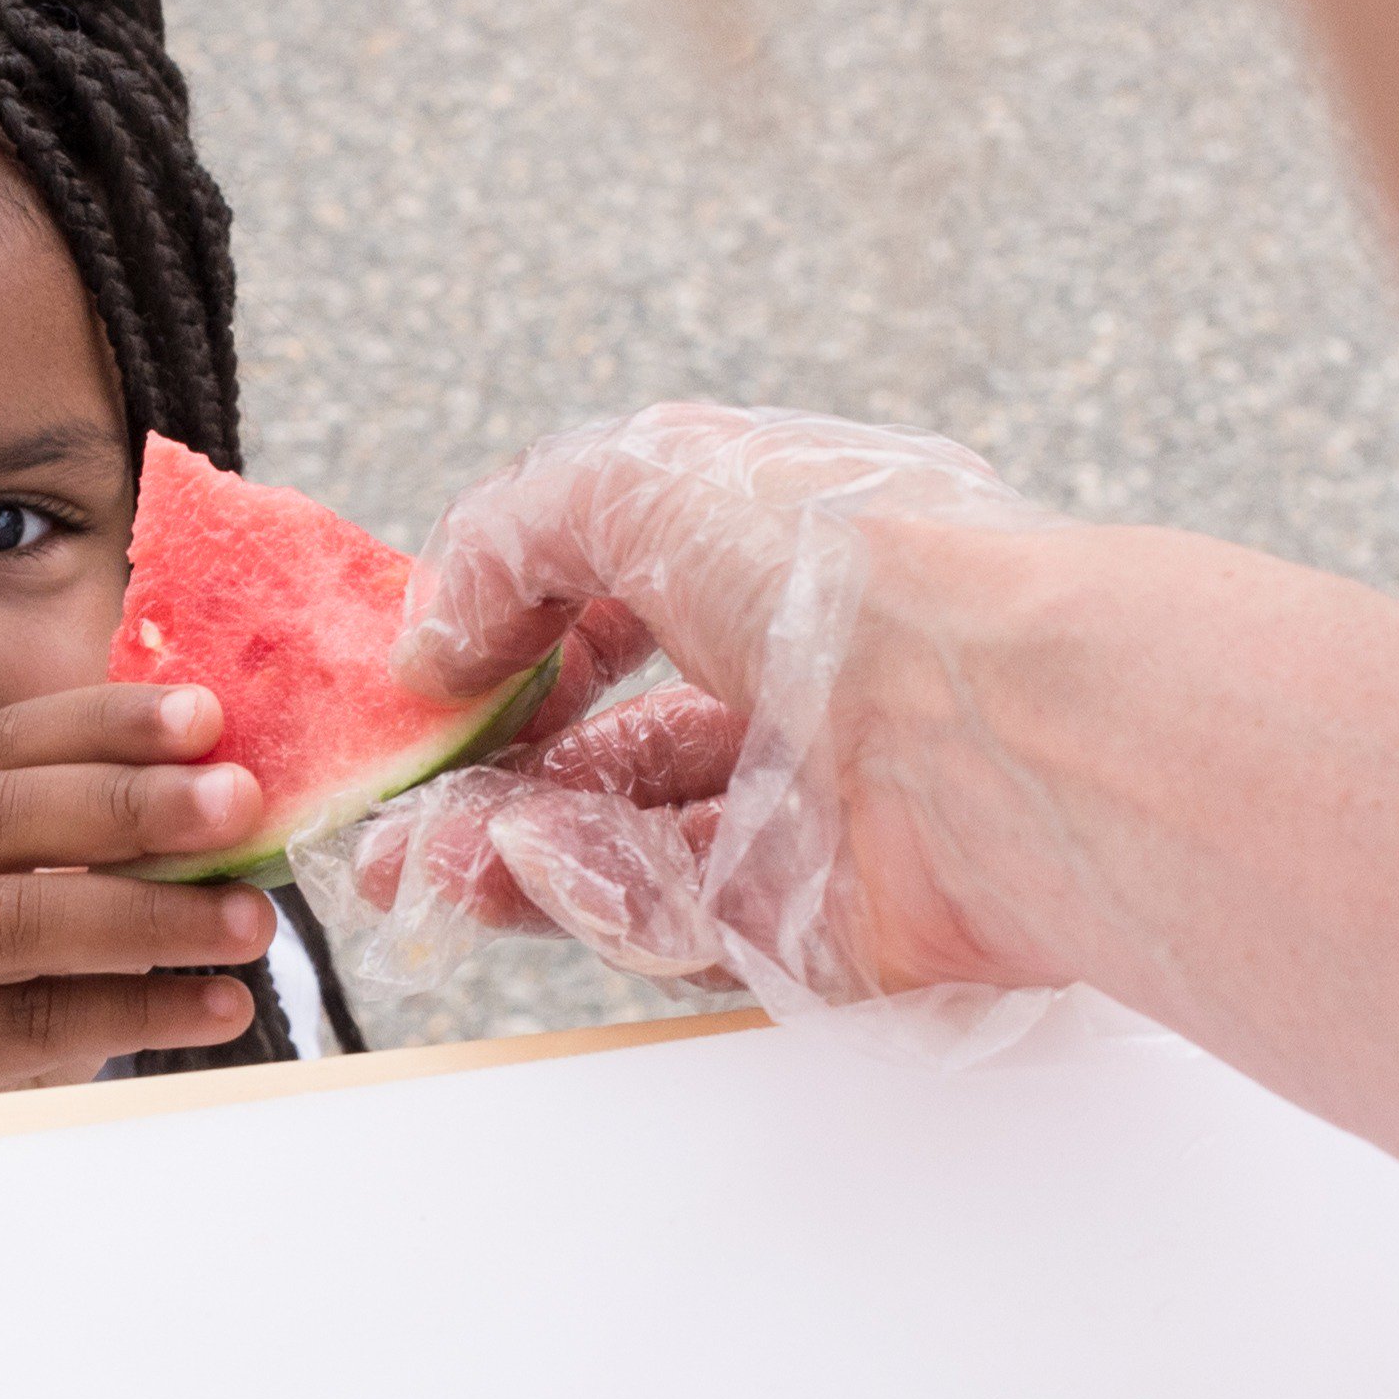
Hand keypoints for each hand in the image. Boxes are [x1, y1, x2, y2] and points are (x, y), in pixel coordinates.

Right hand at [0, 685, 276, 1111]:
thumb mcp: (24, 897)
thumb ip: (100, 846)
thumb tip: (239, 800)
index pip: (10, 740)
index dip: (107, 721)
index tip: (207, 715)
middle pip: (4, 816)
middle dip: (133, 803)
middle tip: (241, 802)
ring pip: (14, 920)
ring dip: (149, 916)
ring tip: (253, 922)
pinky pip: (34, 1024)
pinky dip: (140, 1012)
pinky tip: (220, 1007)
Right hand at [318, 404, 1060, 1026]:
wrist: (1002, 725)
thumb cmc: (859, 570)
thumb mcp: (641, 480)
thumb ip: (514, 535)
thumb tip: (439, 630)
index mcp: (774, 558)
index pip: (627, 599)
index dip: (521, 634)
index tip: (441, 672)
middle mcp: (795, 679)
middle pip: (611, 745)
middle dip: (486, 774)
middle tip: (396, 808)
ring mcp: (803, 806)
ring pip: (621, 840)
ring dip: (501, 846)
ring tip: (413, 860)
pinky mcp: (810, 918)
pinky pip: (665, 917)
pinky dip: (580, 894)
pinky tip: (513, 870)